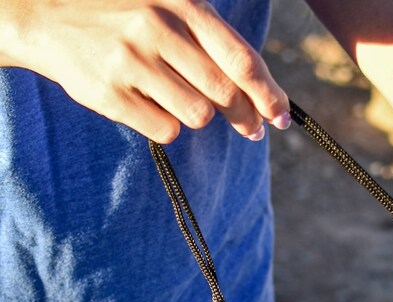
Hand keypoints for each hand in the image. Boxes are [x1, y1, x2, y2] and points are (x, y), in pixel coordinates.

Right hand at [0, 0, 288, 142]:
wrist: (42, 13)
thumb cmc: (120, 14)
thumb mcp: (166, 5)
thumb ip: (211, 41)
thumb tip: (260, 93)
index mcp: (180, 3)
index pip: (240, 59)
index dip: (268, 94)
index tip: (282, 116)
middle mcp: (157, 28)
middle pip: (225, 94)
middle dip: (243, 116)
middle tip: (250, 128)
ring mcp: (132, 62)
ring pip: (198, 116)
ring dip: (196, 115)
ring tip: (173, 96)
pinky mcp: (111, 94)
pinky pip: (165, 131)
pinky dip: (165, 125)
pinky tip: (147, 104)